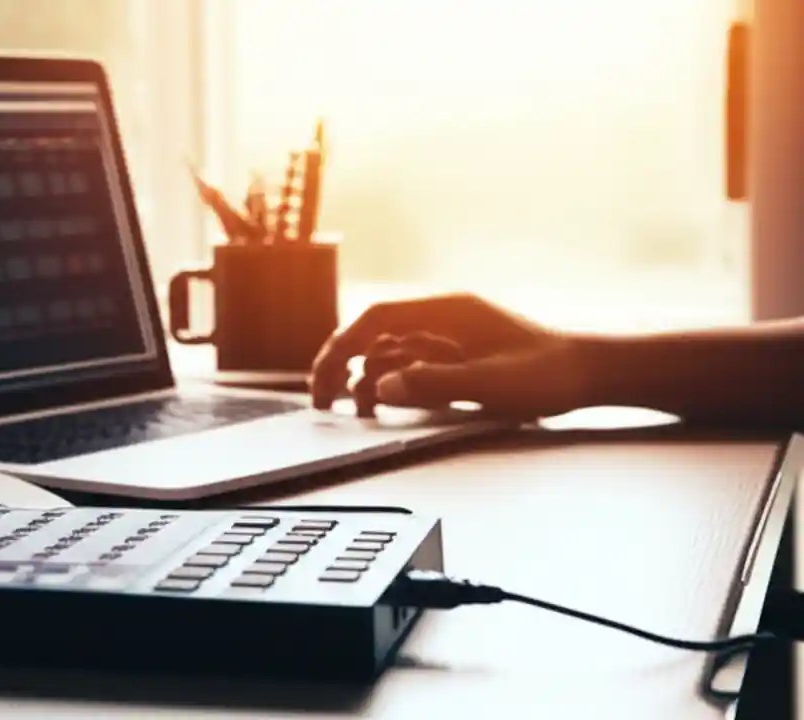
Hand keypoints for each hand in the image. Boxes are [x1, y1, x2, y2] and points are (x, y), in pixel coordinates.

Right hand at [309, 294, 591, 417]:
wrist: (594, 374)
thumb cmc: (553, 373)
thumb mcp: (492, 382)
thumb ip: (433, 383)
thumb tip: (380, 385)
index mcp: (449, 312)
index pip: (376, 319)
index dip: (341, 346)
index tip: (324, 378)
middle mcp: (443, 320)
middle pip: (374, 335)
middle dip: (342, 364)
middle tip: (322, 399)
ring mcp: (449, 340)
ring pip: (388, 354)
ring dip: (365, 379)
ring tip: (355, 411)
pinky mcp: (457, 361)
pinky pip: (410, 369)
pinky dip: (391, 385)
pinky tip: (386, 405)